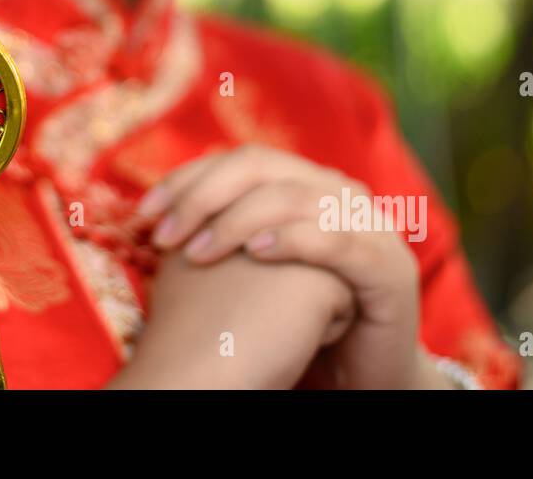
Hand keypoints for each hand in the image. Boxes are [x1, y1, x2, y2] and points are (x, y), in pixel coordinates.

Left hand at [137, 145, 439, 388]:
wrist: (367, 373)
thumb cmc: (303, 318)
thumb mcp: (256, 269)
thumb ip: (222, 232)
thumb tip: (155, 211)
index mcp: (309, 183)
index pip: (241, 159)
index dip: (189, 178)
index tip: (143, 213)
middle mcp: (340, 191)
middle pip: (263, 166)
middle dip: (203, 195)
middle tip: (163, 234)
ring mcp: (370, 224)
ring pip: (294, 196)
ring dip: (237, 220)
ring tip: (197, 251)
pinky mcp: (389, 267)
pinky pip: (336, 239)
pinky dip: (292, 240)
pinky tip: (256, 253)